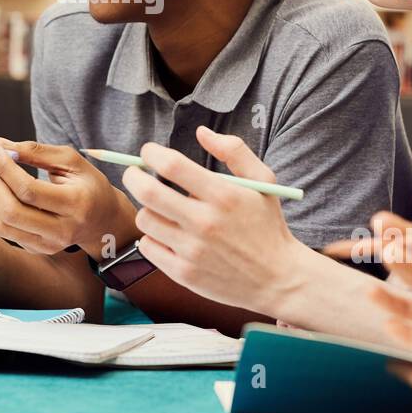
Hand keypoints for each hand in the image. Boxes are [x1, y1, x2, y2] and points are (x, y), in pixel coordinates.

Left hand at [0, 138, 133, 255]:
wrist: (104, 220)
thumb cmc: (88, 184)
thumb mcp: (70, 160)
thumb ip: (36, 151)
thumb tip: (1, 144)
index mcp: (76, 203)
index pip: (29, 190)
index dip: (6, 168)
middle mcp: (63, 230)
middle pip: (12, 211)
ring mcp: (50, 245)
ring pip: (3, 225)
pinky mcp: (39, 250)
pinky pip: (6, 232)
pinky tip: (2, 191)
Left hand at [123, 126, 301, 314]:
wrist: (278, 279)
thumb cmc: (268, 226)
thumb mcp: (264, 182)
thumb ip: (235, 151)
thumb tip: (202, 132)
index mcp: (223, 195)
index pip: (171, 166)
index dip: (151, 153)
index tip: (149, 152)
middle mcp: (205, 223)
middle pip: (147, 192)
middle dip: (133, 175)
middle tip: (135, 173)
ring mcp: (192, 251)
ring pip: (145, 219)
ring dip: (146, 207)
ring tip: (160, 207)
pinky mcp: (184, 273)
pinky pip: (148, 247)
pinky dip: (151, 236)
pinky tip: (167, 232)